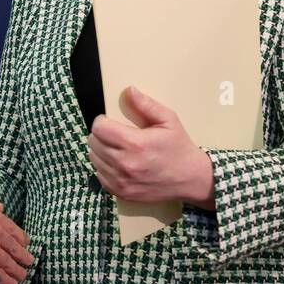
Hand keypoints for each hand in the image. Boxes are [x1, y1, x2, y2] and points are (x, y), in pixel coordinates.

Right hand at [0, 168, 32, 283]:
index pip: (9, 225)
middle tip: (29, 261)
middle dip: (22, 255)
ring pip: (10, 262)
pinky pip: (0, 275)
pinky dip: (7, 281)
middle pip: (14, 246)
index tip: (25, 241)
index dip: (18, 235)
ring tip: (22, 277)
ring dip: (17, 271)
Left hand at [88, 87, 215, 208]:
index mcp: (135, 144)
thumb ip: (146, 104)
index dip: (101, 121)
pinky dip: (103, 167)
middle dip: (100, 135)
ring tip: (116, 147)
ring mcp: (121, 181)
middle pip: (93, 143)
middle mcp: (125, 164)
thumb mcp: (168, 120)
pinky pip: (99, 175)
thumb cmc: (179, 147)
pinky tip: (117, 162)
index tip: (109, 121)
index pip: (99, 129)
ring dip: (100, 151)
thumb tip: (128, 90)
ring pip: (93, 159)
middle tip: (113, 133)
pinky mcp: (120, 192)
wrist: (190, 179)